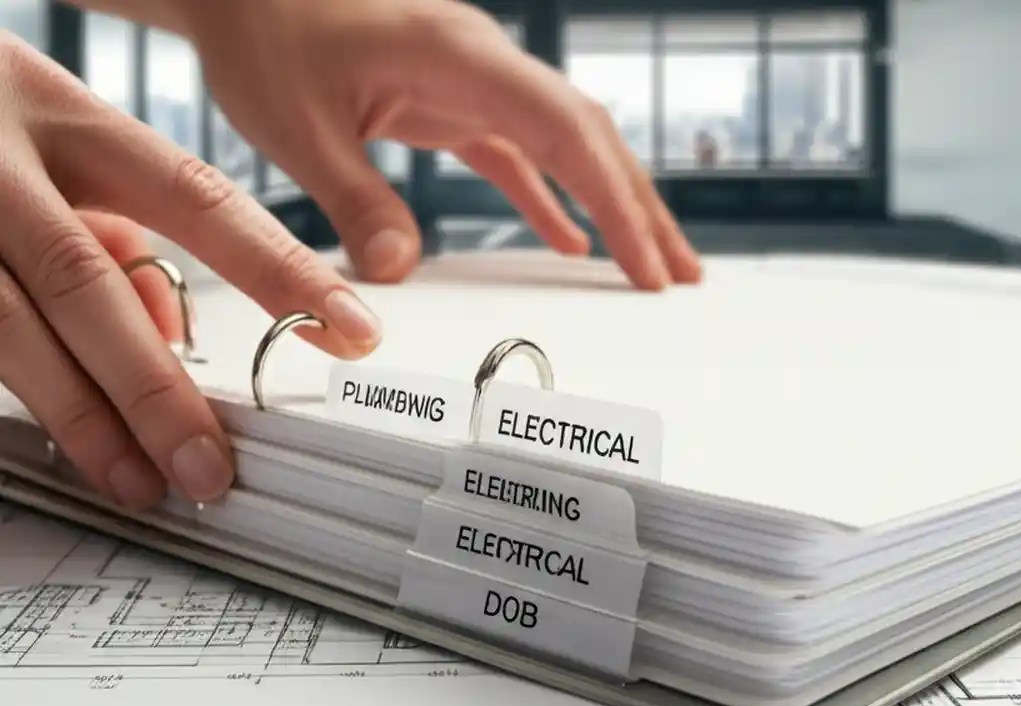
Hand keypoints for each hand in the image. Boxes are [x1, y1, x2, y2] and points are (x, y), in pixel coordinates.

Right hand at [0, 33, 382, 508]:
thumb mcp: (62, 139)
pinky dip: (24, 402)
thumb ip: (123, 229)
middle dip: (154, 390)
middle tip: (209, 468)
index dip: (280, 271)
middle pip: (86, 284)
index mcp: (71, 119)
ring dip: (83, 418)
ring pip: (9, 328)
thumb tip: (172, 332)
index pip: (201, 200)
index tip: (352, 332)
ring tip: (141, 481)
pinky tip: (66, 451)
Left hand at [173, 0, 701, 289]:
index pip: (565, 130)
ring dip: (611, 202)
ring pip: (567, 142)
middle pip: (589, 135)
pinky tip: (569, 241)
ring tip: (653, 264)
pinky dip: (550, 196)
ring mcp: (474, 80)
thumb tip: (399, 276)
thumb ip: (356, 199)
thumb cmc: (263, 34)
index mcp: (458, 56)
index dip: (616, 199)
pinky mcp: (453, 99)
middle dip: (640, 208)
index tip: (647, 262)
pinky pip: (520, 151)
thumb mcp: (297, 126)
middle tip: (678, 277)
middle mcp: (483, 62)